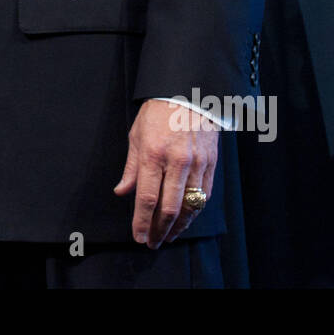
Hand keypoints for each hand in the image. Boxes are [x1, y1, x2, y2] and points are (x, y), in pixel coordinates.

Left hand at [113, 99, 217, 247]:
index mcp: (153, 154)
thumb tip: (122, 192)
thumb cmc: (158, 112)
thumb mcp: (136, 135)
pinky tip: (186, 219)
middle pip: (170, 208)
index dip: (142, 222)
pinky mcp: (211, 163)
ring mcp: (197, 164)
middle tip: (153, 242)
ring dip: (179, 226)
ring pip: (190, 206)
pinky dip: (195, 211)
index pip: (147, 198)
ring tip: (169, 237)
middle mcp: (177, 161)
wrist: (188, 92)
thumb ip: (131, 167)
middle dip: (160, 230)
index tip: (138, 237)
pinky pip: (205, 195)